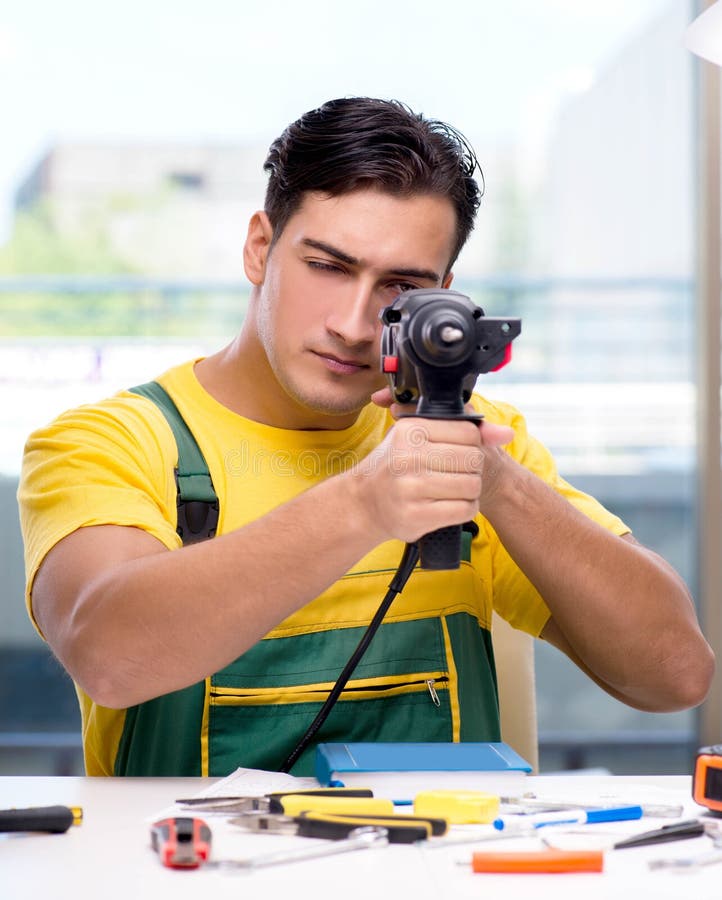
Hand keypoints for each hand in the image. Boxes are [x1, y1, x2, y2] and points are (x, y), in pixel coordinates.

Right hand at [351, 393, 513, 543]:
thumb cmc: (397, 465)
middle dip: (472, 469)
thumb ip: (463, 430)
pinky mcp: (415, 516)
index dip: (472, 444)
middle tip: (458, 474)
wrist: (364, 502)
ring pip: (471, 486)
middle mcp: (407, 457)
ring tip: (456, 490)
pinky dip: (465, 509)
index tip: (459, 452)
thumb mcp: (421, 437)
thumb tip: (506, 433)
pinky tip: (453, 505)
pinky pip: (463, 510)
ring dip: (471, 491)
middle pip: (472, 459)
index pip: (469, 432)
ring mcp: (410, 488)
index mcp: (410, 430)